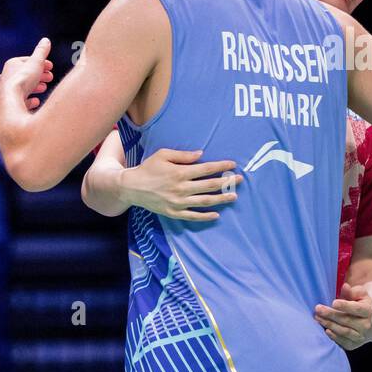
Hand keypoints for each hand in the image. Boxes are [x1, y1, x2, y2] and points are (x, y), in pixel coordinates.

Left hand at [0, 38, 54, 109]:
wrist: (11, 101)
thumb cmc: (22, 80)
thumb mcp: (36, 62)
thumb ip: (41, 52)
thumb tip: (46, 40)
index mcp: (11, 64)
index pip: (28, 61)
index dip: (41, 63)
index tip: (51, 67)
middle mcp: (6, 77)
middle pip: (26, 74)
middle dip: (40, 75)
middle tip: (50, 77)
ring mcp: (7, 90)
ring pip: (23, 87)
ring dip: (35, 87)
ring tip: (44, 87)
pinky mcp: (9, 103)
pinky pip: (20, 101)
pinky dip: (29, 100)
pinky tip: (36, 101)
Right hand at [117, 148, 241, 220]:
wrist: (131, 187)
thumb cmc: (148, 168)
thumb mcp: (163, 155)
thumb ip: (183, 155)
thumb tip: (201, 154)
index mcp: (180, 172)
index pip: (206, 169)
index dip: (221, 166)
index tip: (233, 164)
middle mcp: (181, 188)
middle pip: (210, 186)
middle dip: (227, 182)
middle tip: (240, 179)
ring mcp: (178, 202)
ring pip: (205, 201)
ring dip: (221, 199)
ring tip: (233, 196)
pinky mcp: (174, 213)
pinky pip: (193, 216)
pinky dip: (205, 216)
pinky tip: (216, 215)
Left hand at [315, 282, 371, 350]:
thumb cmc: (363, 303)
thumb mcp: (360, 294)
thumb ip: (352, 291)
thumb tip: (344, 286)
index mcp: (370, 311)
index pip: (357, 309)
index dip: (345, 306)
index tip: (334, 302)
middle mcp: (367, 325)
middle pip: (347, 320)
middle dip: (331, 314)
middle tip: (318, 309)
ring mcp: (362, 336)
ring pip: (344, 331)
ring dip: (329, 325)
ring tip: (318, 318)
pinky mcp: (356, 344)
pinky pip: (344, 342)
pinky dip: (334, 337)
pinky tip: (326, 330)